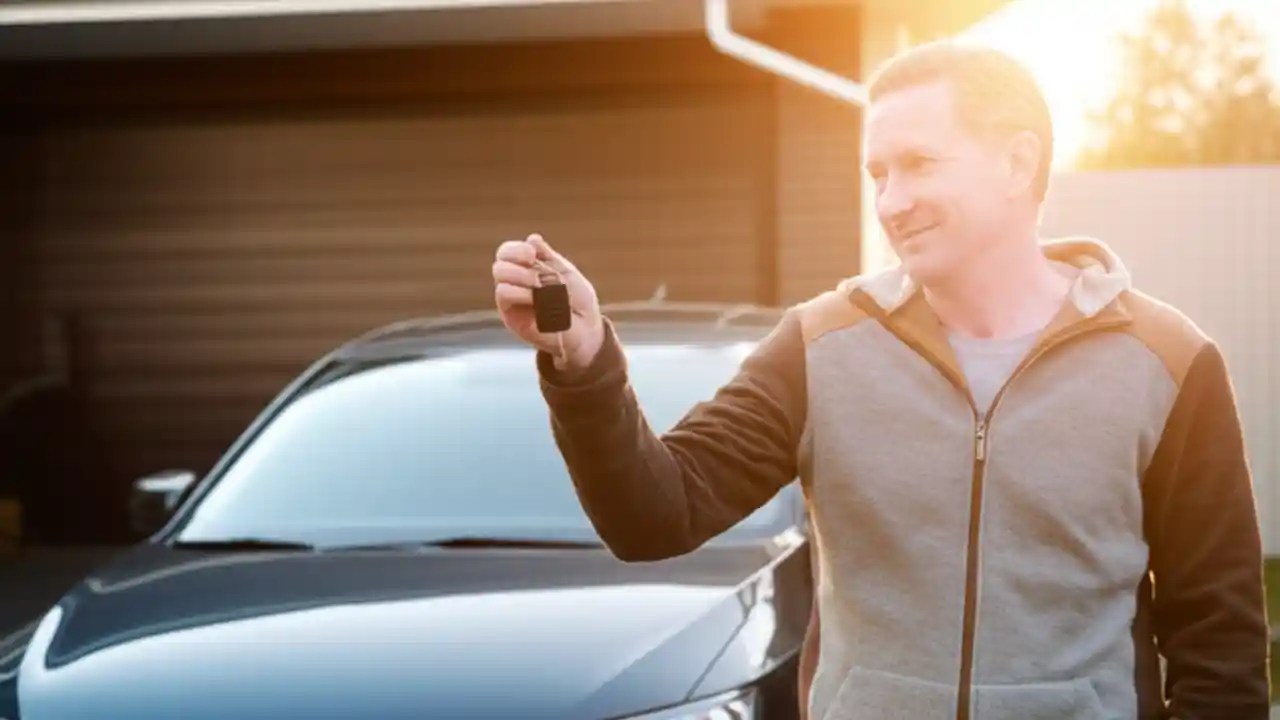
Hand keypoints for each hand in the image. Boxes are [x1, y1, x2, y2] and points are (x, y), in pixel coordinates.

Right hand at [492, 233, 604, 370]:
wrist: (584, 329)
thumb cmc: (577, 302)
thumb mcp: (566, 272)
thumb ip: (548, 256)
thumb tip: (532, 238)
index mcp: (528, 268)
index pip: (508, 251)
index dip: (516, 248)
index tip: (532, 254)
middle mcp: (516, 281)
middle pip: (500, 260)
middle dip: (517, 259)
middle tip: (538, 272)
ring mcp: (512, 298)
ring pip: (499, 273)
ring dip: (522, 275)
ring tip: (541, 286)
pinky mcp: (510, 314)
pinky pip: (504, 293)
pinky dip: (521, 292)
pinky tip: (536, 299)